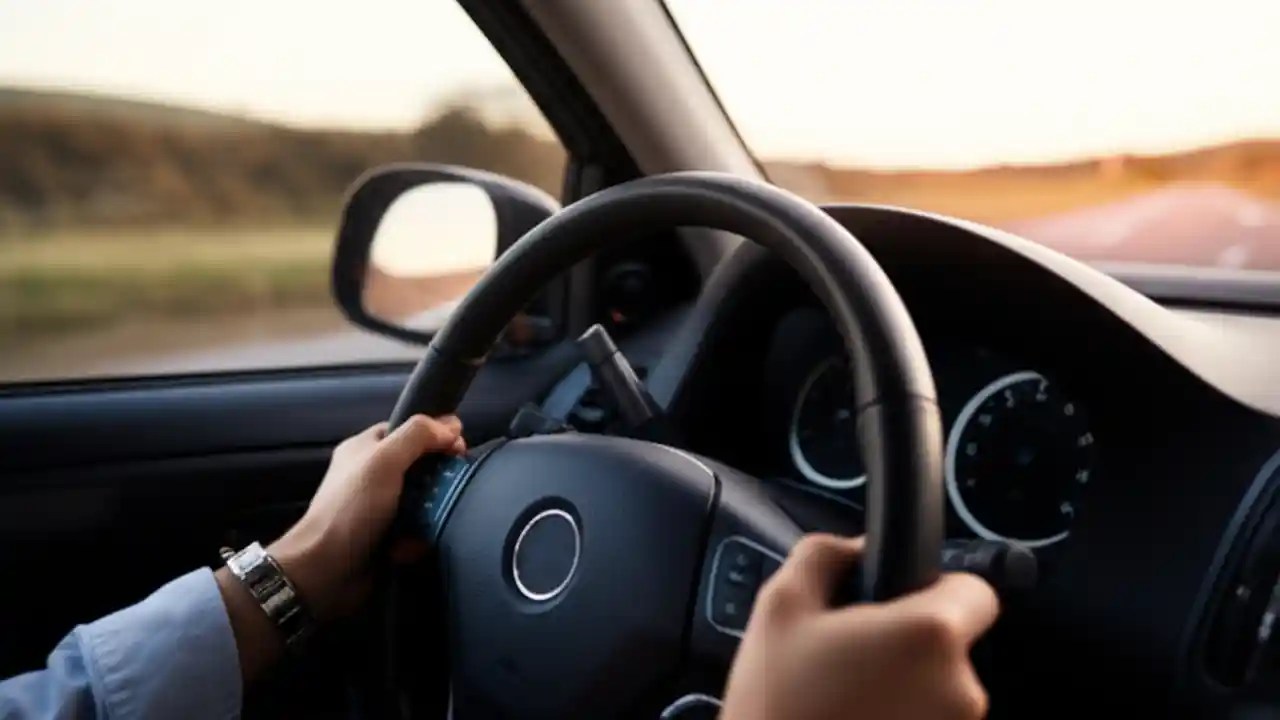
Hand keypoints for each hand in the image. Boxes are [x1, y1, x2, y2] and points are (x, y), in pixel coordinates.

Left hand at [269, 415, 465, 620]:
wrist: (326, 570)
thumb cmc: (352, 509)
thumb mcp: (384, 461)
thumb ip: (417, 435)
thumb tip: (451, 425)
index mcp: (366, 448)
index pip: (409, 430)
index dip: (435, 434)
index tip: (457, 448)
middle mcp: (373, 475)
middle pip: (422, 465)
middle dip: (438, 478)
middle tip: (451, 487)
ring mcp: (381, 507)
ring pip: (425, 499)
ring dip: (431, 512)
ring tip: (430, 523)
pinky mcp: (389, 537)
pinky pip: (418, 529)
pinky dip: (418, 538)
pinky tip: (409, 547)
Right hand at [720, 534, 998, 719]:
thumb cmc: (776, 702)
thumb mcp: (780, 604)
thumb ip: (825, 554)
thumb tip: (856, 548)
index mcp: (929, 635)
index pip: (976, 591)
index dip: (937, 588)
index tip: (897, 604)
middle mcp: (961, 690)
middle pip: (952, 646)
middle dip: (909, 645)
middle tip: (851, 656)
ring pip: (939, 690)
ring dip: (904, 687)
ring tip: (845, 696)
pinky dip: (899, 718)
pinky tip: (854, 719)